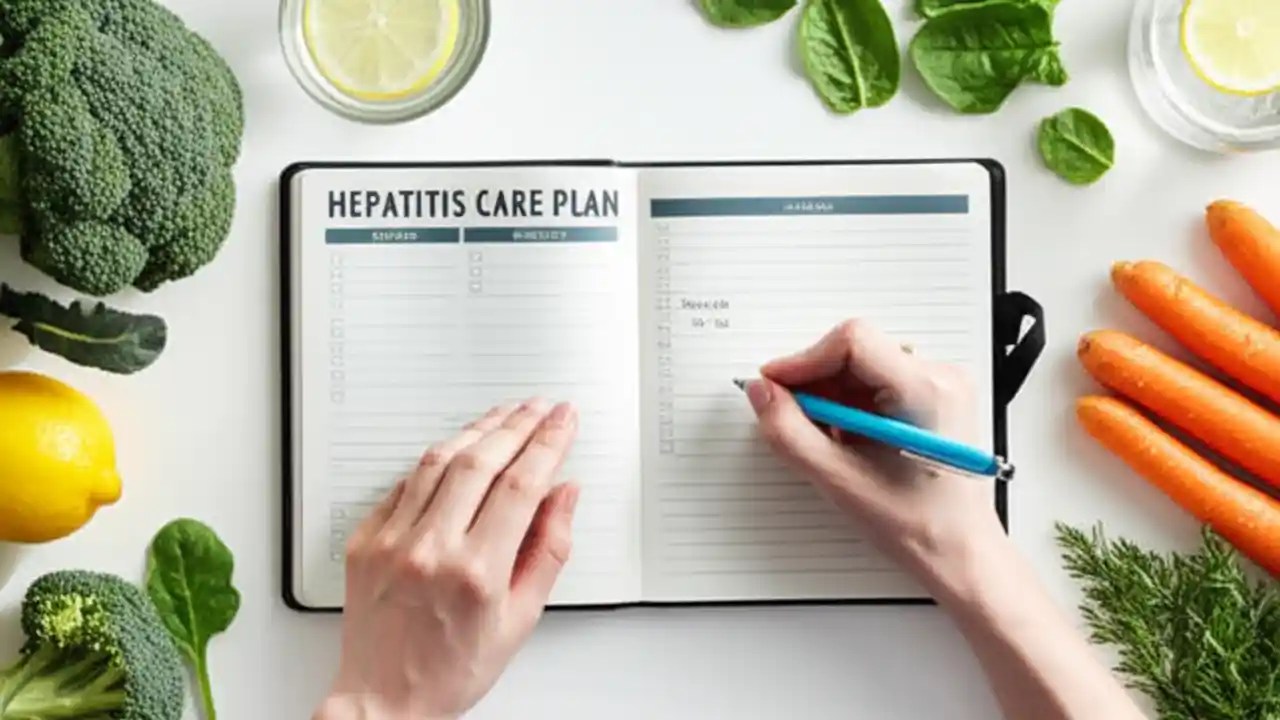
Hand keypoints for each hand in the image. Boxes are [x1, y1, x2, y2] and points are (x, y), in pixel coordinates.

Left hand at [313, 398, 579, 719]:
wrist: (384, 701)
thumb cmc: (452, 670)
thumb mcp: (521, 619)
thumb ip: (549, 550)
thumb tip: (564, 493)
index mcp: (477, 573)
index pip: (521, 484)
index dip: (548, 442)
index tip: (564, 420)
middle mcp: (431, 549)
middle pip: (481, 460)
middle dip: (518, 424)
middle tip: (541, 407)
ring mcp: (393, 541)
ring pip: (439, 460)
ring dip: (477, 429)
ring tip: (505, 414)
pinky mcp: (365, 539)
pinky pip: (404, 483)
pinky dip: (436, 459)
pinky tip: (458, 447)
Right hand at [743, 319, 1006, 600]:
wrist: (961, 551)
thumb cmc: (920, 525)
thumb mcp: (840, 480)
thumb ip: (789, 432)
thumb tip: (762, 393)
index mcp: (926, 391)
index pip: (852, 342)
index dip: (803, 360)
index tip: (775, 384)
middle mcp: (941, 378)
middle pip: (856, 352)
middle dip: (817, 384)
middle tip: (798, 421)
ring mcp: (942, 386)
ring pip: (863, 366)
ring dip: (834, 397)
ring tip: (833, 442)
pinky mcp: (935, 397)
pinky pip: (878, 381)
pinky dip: (852, 405)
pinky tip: (852, 441)